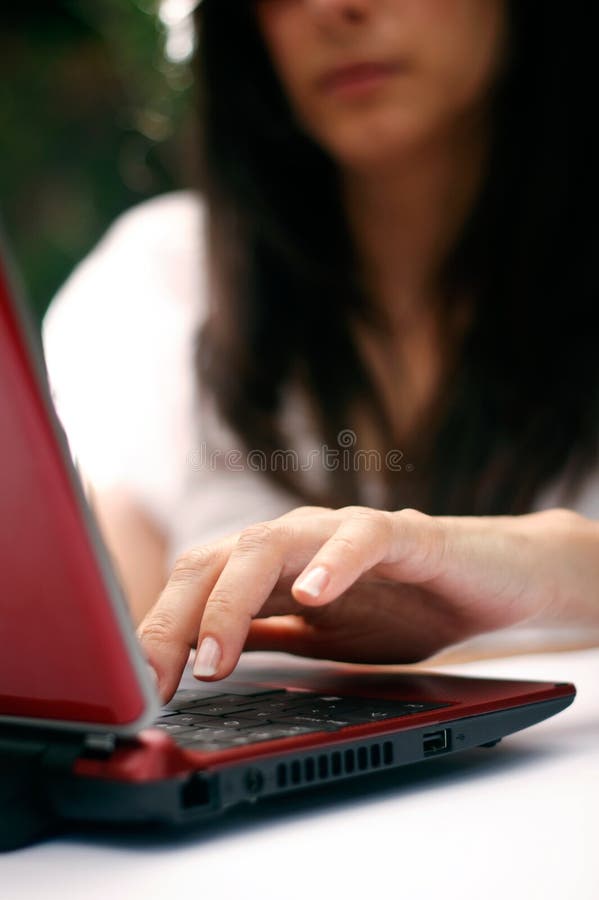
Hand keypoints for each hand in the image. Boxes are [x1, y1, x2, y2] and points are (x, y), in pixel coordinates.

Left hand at [137, 505, 598, 701]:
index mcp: (275, 567)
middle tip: (159, 680)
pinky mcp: (402, 533)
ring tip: (214, 654)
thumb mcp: (320, 637)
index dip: (160, 630)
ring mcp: (344, 531)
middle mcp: (298, 540)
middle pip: (215, 560)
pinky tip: (314, 595)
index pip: (197, 585)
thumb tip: (200, 661)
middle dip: (175, 620)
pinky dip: (333, 562)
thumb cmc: (407, 604)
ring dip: (232, 598)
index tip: (139, 689)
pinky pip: (361, 536)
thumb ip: (266, 635)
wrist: (489, 583)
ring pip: (268, 544)